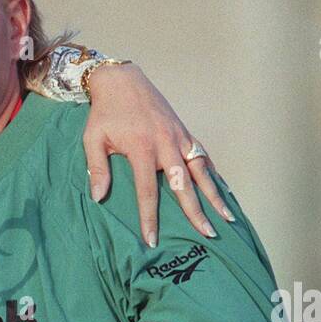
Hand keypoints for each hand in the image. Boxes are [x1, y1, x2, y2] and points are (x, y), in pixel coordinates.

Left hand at [84, 62, 233, 246]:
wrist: (122, 80)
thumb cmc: (105, 113)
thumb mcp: (93, 139)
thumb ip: (96, 168)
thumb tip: (98, 198)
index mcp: (142, 148)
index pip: (147, 191)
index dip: (149, 218)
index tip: (152, 240)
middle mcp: (166, 144)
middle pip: (184, 185)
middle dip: (196, 212)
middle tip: (207, 235)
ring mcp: (179, 137)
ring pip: (201, 171)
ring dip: (215, 196)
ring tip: (227, 218)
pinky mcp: (184, 132)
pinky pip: (202, 156)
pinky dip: (213, 175)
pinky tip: (222, 192)